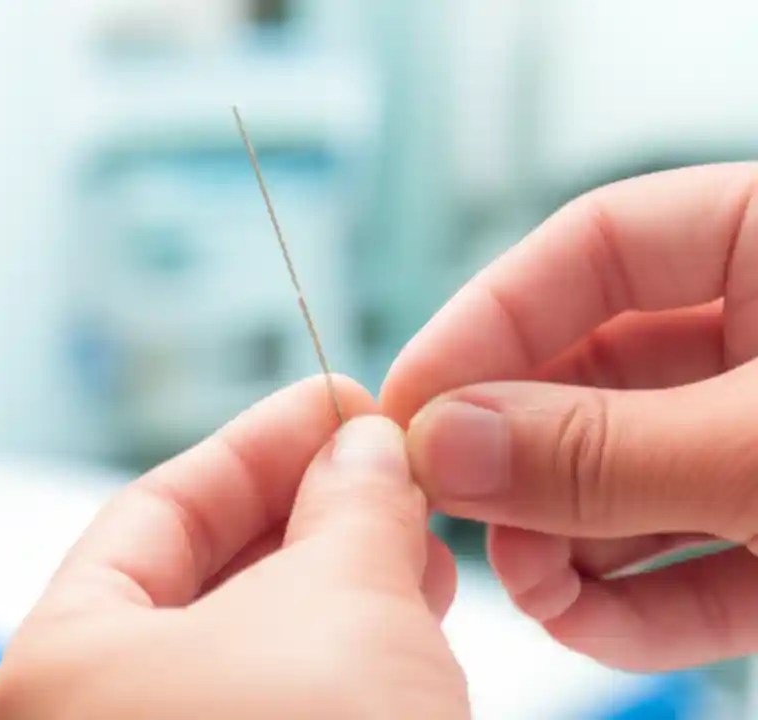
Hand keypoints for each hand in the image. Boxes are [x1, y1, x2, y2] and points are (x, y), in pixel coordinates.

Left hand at [0, 377, 467, 719]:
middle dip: (306, 519)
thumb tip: (361, 450)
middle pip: (197, 585)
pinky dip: (335, 670)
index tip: (336, 404)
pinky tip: (404, 643)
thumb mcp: (344, 606)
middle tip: (388, 473)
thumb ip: (347, 505)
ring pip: (243, 659)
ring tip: (414, 554)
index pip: (157, 511)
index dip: (258, 447)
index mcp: (61, 665)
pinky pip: (273, 713)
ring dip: (333, 595)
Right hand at [382, 163, 757, 670]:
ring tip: (531, 588)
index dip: (487, 320)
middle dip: (521, 457)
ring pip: (633, 477)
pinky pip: (695, 559)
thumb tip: (446, 445)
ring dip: (567, 542)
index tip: (408, 404)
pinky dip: (638, 602)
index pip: (593, 247)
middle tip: (452, 509)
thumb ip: (601, 449)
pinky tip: (589, 625)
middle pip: (597, 376)